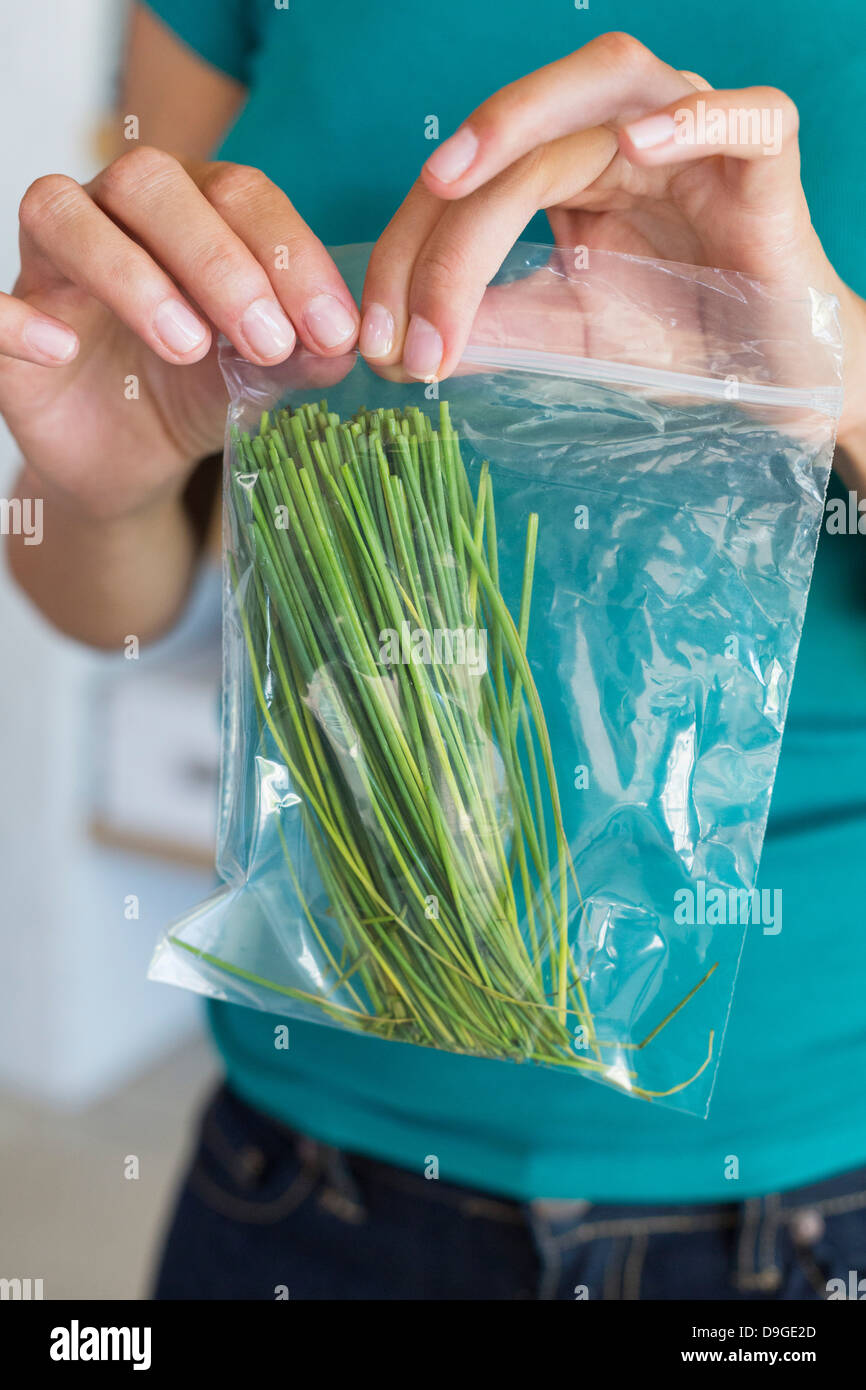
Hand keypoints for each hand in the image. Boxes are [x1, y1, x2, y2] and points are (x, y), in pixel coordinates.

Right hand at [0, 147, 359, 521]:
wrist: (129, 460)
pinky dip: (16, 317)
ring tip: (188, 347)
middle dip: (217, 259)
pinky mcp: (11, 314)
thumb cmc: (195, 393)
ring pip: (62, 209)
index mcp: (193, 209)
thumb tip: (347, 343)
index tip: (331, 329)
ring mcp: (52, 259)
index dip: (287, 254)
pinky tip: (60, 350)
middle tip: (265, 339)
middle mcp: (116, 212)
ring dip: (129, 273)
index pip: (240, 193)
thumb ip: (302, 354)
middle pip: (150, 181)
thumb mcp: (259, 378)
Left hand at [359, 32, 865, 456]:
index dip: (415, 251)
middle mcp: (622, 132)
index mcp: (570, 166)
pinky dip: (692, 122)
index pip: (474, 182)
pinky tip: (637, 151)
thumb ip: (493, 329)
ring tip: (465, 176)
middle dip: (449, 212)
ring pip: (611, 78)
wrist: (773, 375)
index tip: (381, 340)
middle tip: (403, 297)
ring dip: (528, 115)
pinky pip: (741, 116)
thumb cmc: (675, 340)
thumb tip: (397, 350)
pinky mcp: (766, 158)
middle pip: (522, 131)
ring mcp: (693, 137)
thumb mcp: (565, 337)